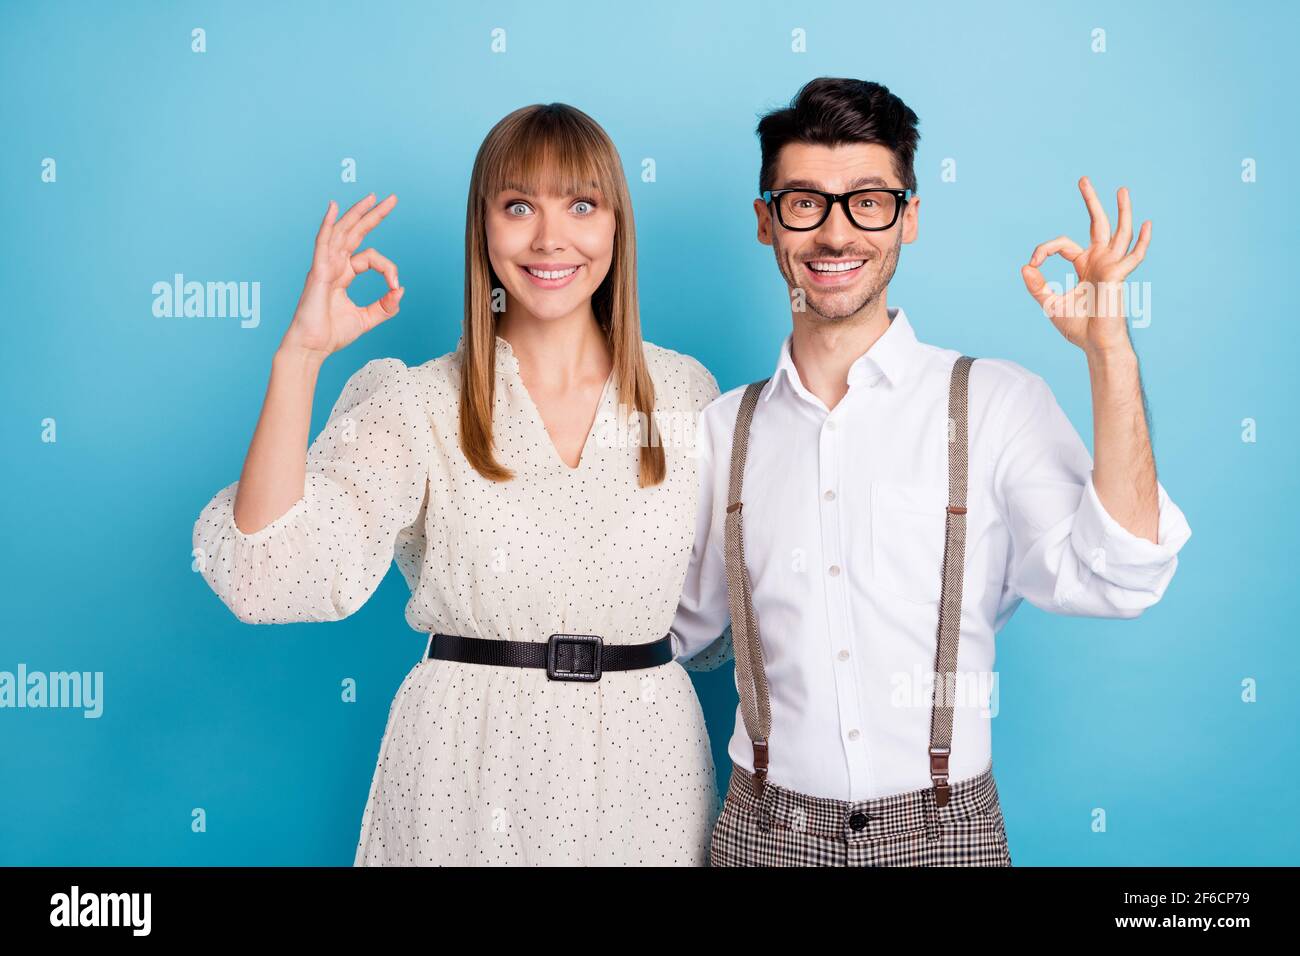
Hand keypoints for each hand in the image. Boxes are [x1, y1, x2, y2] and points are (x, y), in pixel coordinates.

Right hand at [279, 193, 403, 360]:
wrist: (312, 348)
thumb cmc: (331, 334)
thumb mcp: (367, 319)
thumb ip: (385, 306)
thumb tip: (401, 290)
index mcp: (343, 274)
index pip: (371, 257)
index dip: (388, 269)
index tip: (395, 286)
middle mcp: (333, 265)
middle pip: (355, 233)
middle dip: (373, 215)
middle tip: (392, 199)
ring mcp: (324, 266)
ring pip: (342, 232)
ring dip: (357, 213)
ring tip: (372, 198)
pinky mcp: (317, 272)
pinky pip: (323, 243)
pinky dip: (328, 224)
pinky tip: (334, 207)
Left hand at [1020, 176, 1150, 356]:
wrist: (1094, 345)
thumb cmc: (1077, 327)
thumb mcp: (1049, 304)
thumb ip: (1037, 285)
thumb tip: (1025, 266)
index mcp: (1084, 266)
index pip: (1064, 245)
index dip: (1044, 250)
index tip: (1033, 263)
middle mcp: (1099, 262)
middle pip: (1097, 225)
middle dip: (1090, 202)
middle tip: (1083, 180)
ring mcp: (1111, 267)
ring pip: (1119, 233)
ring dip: (1121, 211)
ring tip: (1122, 189)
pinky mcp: (1118, 276)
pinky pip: (1134, 256)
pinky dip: (1141, 241)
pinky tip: (1147, 225)